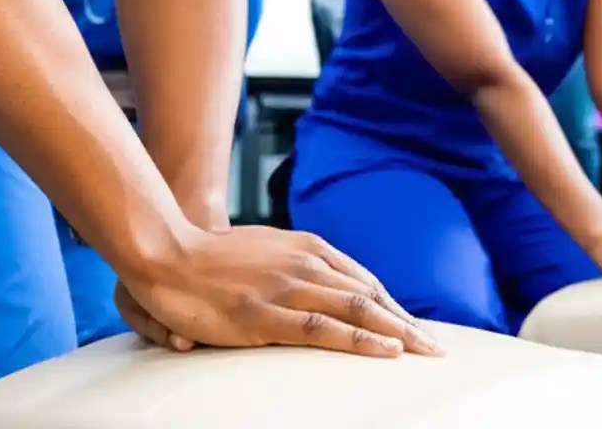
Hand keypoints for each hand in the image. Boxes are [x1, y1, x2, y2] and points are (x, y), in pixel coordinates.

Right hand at [120, 225, 443, 357]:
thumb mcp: (264, 252)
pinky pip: (324, 329)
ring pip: (357, 310)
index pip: (364, 280)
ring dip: (398, 333)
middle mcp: (305, 263)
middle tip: (436, 349)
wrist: (165, 252)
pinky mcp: (264, 314)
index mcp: (306, 248)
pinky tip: (386, 351)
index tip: (415, 327)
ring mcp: (286, 288)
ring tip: (425, 353)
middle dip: (407, 324)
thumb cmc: (211, 258)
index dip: (393, 306)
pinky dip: (361, 340)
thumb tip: (321, 285)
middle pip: (370, 296)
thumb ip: (295, 265)